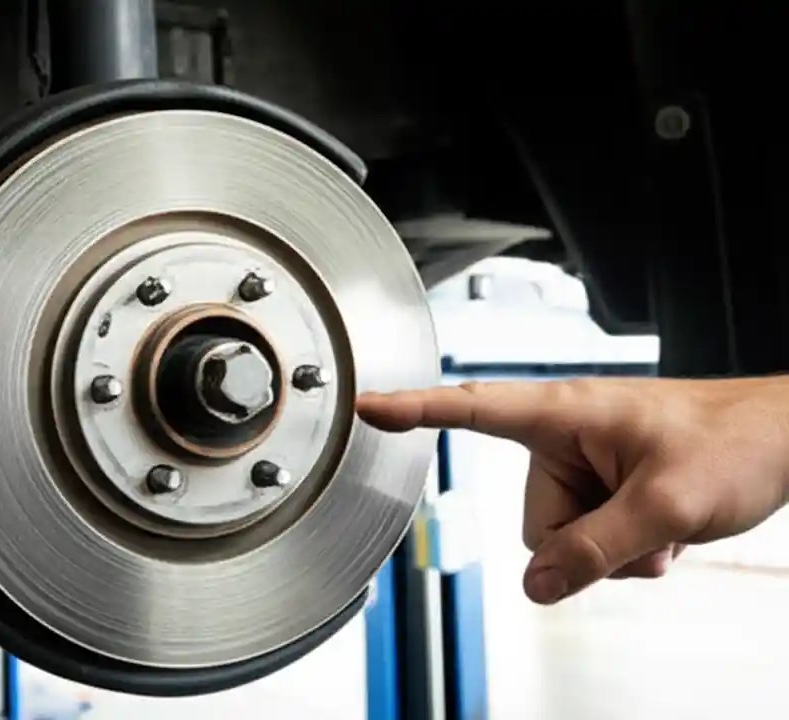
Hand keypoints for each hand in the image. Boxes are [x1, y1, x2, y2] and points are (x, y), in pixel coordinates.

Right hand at [356, 377, 788, 604]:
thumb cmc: (737, 441)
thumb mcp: (665, 505)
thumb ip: (593, 550)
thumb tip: (534, 586)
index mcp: (565, 414)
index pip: (471, 411)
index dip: (414, 411)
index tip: (365, 406)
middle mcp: (567, 438)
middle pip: (533, 520)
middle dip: (582, 542)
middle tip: (642, 526)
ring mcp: (588, 466)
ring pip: (562, 539)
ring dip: (612, 550)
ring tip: (662, 527)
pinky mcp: (608, 488)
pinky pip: (589, 541)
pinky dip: (626, 549)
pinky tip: (663, 534)